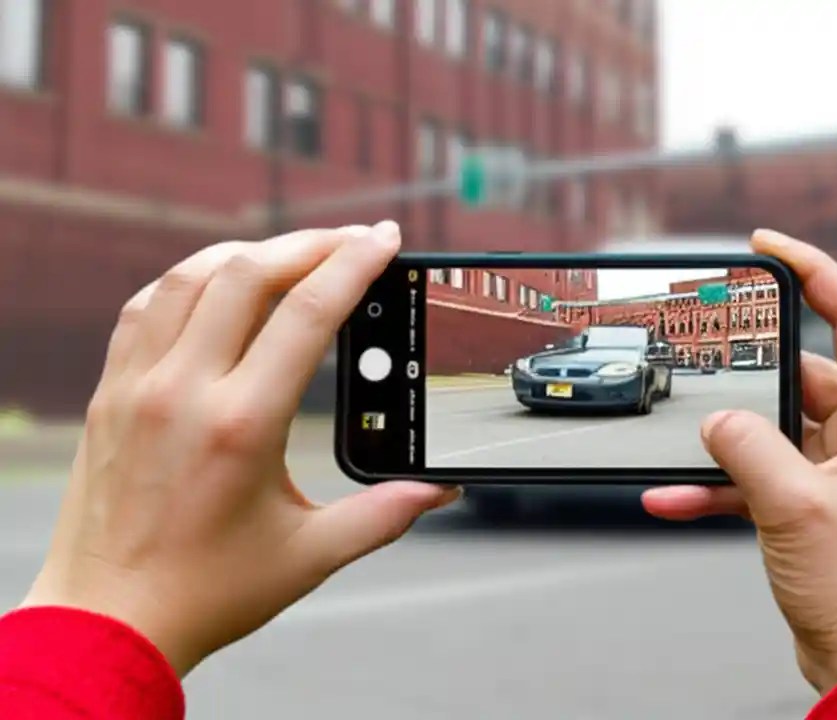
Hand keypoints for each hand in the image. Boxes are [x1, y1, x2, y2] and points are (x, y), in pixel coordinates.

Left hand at [21, 223, 460, 676]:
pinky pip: (147, 306)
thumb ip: (384, 515)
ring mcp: (138, 386)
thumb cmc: (206, 593)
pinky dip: (190, 280)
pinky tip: (218, 284)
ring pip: (190, 276)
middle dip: (312, 243)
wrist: (105, 621)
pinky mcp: (110, 393)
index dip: (355, 264)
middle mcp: (183, 391)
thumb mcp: (310, 555)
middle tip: (355, 239)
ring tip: (294, 253)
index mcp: (241, 425)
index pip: (308, 312)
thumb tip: (441, 490)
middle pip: (248, 274)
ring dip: (250, 252)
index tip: (386, 240)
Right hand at [643, 230, 836, 694]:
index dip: (816, 269)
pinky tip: (674, 496)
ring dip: (728, 439)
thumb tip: (716, 421)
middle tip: (709, 352)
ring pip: (775, 426)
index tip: (769, 245)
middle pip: (805, 370)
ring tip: (686, 442)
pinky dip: (721, 483)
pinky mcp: (813, 502)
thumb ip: (749, 450)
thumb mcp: (797, 508)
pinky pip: (759, 473)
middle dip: (751, 373)